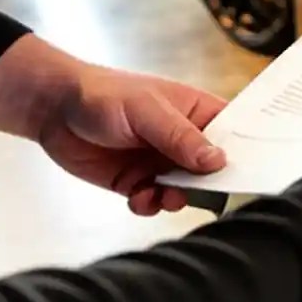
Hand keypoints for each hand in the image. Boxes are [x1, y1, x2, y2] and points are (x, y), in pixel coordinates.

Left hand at [38, 65, 227, 215]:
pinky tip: (139, 198)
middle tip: (197, 191)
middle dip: (208, 184)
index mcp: (198, 112)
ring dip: (177, 198)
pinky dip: (150, 205)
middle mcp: (185, 140)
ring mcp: (162, 162)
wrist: (53, 110)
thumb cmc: (105, 95)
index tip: (248, 173)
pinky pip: (156, 201)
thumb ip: (181, 137)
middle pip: (213, 169)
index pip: (235, 133)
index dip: (245, 152)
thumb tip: (218, 160)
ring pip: (186, 190)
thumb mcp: (147, 111)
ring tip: (162, 196)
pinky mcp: (138, 181)